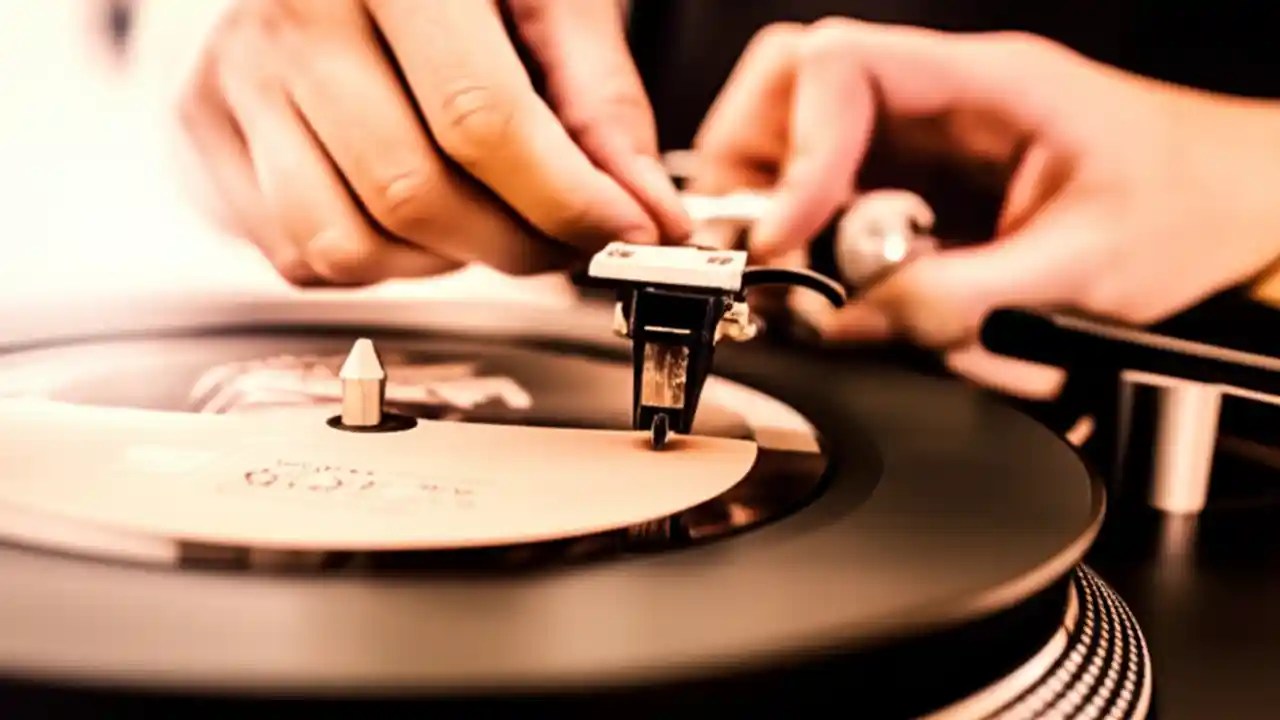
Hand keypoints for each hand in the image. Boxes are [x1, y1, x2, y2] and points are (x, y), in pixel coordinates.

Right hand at [179, 0, 689, 285]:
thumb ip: (599, 102)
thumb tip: (647, 211)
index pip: (478, 119)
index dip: (565, 199)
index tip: (626, 229)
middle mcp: (291, 16)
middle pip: (414, 195)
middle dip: (520, 245)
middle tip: (569, 235)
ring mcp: (235, 76)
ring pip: (349, 244)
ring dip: (443, 262)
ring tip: (483, 212)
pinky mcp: (206, 127)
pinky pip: (301, 255)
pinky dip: (379, 263)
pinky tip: (411, 210)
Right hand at [690, 19, 1279, 360]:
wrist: (1236, 210)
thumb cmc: (1189, 210)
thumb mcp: (1082, 272)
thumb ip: (958, 302)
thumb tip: (850, 327)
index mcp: (984, 84)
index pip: (837, 67)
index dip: (793, 151)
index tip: (787, 233)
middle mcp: (939, 100)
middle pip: (790, 94)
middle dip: (753, 173)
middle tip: (761, 250)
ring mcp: (925, 140)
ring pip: (799, 147)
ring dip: (783, 216)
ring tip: (804, 281)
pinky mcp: (925, 185)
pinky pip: (837, 201)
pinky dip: (821, 248)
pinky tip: (853, 290)